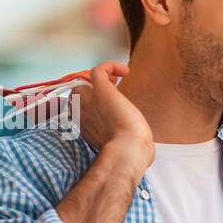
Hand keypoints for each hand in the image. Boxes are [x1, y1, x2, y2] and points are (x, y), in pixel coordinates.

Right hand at [70, 61, 152, 176]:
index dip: (91, 105)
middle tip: (112, 90)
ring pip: (83, 83)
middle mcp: (82, 114)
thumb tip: (146, 152)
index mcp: (86, 129)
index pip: (78, 111)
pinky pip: (97, 70)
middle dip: (90, 91)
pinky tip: (125, 71)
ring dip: (98, 81)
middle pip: (76, 95)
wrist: (127, 151)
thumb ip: (127, 149)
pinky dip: (110, 66)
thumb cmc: (130, 156)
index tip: (107, 106)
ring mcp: (89, 102)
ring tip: (116, 80)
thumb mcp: (123, 152)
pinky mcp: (101, 91)